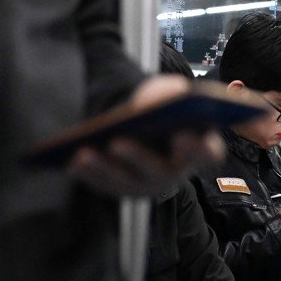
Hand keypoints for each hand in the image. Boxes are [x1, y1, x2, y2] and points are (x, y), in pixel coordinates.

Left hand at [69, 75, 226, 196]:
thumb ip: (169, 92)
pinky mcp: (125, 189)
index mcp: (198, 147)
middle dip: (137, 157)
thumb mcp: (167, 91)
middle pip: (160, 170)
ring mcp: (150, 184)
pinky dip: (90, 173)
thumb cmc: (161, 107)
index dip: (198, 147)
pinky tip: (72, 159)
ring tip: (83, 152)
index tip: (182, 135)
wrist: (145, 124)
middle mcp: (176, 172)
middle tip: (117, 142)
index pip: (208, 152)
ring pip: (127, 181)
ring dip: (104, 168)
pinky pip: (107, 185)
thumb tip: (156, 101)